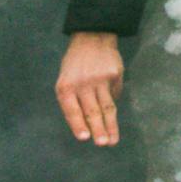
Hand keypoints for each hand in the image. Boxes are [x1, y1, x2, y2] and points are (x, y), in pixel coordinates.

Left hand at [57, 32, 123, 147]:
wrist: (92, 38)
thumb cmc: (74, 64)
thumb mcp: (65, 80)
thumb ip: (73, 99)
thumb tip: (88, 119)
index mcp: (66, 87)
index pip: (73, 110)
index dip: (78, 125)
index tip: (85, 138)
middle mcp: (83, 84)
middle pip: (92, 111)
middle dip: (98, 129)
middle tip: (103, 143)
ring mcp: (101, 80)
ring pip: (107, 106)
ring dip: (111, 125)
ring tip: (113, 140)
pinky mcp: (115, 75)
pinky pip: (114, 94)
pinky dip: (112, 102)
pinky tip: (112, 113)